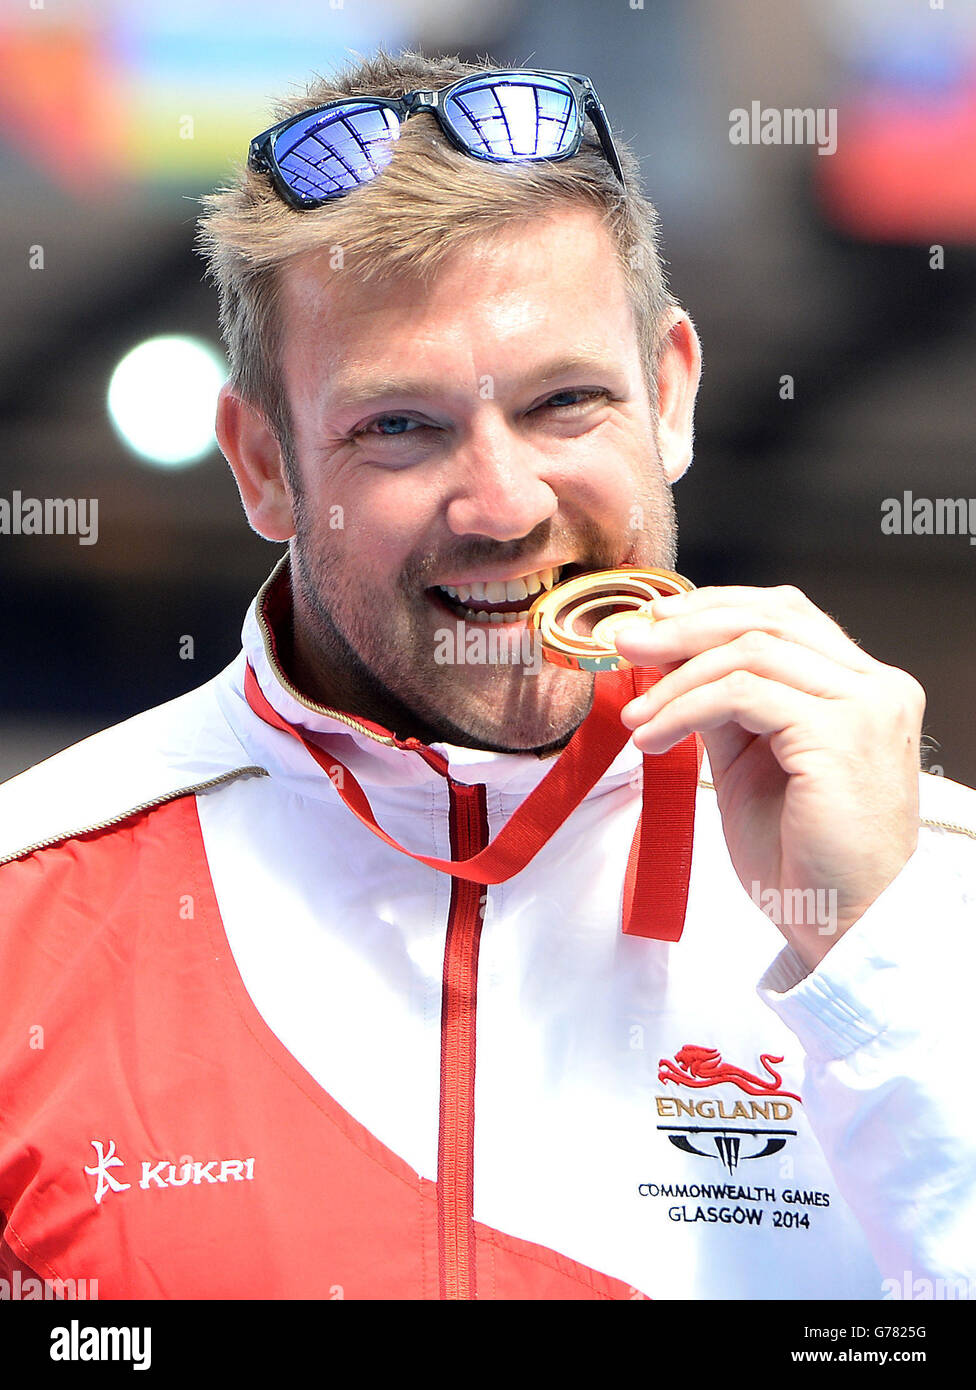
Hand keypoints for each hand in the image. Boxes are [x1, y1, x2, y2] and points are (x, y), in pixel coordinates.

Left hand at [615, 585, 924, 968]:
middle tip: (628, 643)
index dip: (712, 609)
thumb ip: (726, 706)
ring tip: (636, 716)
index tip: (653, 623)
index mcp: (862, 686)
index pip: (785, 614)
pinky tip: (653, 738)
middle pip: (768, 618)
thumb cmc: (804, 858)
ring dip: (676, 679)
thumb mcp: (753, 762)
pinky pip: (741, 695)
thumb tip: (671, 660)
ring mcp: (864, 705)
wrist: (841, 924)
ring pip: (749, 652)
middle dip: (685, 627)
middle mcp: (876, 686)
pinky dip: (684, 709)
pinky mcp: (839, 734)